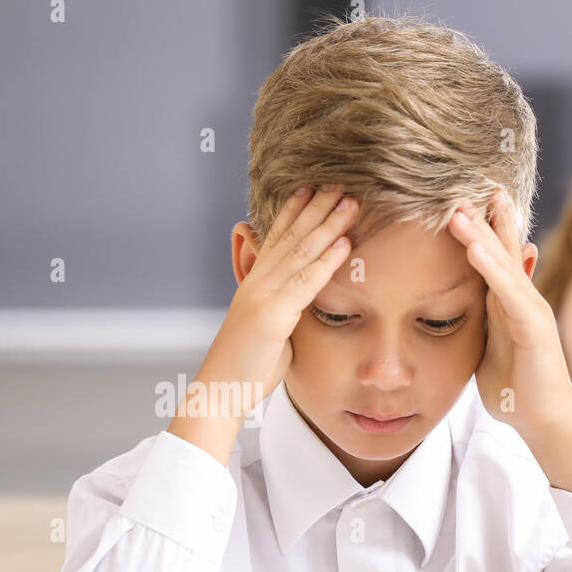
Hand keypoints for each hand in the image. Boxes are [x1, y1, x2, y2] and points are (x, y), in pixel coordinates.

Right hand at [200, 185, 356, 415]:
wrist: (221, 391)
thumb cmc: (245, 367)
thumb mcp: (266, 330)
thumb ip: (281, 308)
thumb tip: (295, 302)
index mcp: (254, 284)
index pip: (275, 238)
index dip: (293, 211)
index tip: (311, 188)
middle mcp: (256, 283)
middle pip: (290, 236)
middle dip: (317, 207)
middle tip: (340, 181)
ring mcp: (263, 296)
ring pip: (300, 252)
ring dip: (328, 224)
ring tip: (350, 201)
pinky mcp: (271, 316)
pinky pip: (305, 283)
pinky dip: (326, 261)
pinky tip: (345, 242)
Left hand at [445, 194, 571, 443]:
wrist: (541, 420)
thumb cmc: (514, 389)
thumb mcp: (487, 348)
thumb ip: (481, 322)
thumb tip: (463, 305)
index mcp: (508, 304)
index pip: (494, 260)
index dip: (480, 231)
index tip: (460, 204)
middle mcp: (523, 301)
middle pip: (503, 252)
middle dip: (485, 220)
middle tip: (465, 189)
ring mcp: (531, 311)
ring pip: (505, 265)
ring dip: (482, 235)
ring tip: (461, 210)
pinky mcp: (534, 327)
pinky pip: (510, 292)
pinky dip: (492, 269)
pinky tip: (475, 249)